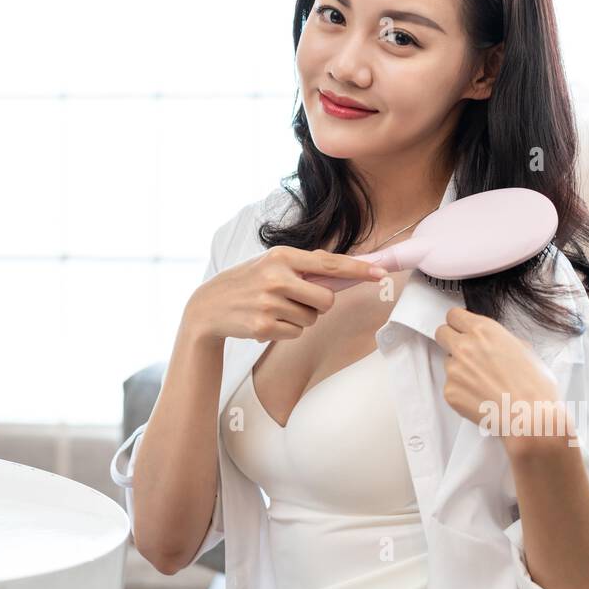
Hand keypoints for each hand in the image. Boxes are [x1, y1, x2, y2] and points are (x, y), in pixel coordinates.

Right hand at [185, 246, 387, 342]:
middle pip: (326, 300)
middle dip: (319, 305)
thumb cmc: (249, 282)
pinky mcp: (263, 326)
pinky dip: (287, 331)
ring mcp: (269, 302)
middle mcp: (276, 276)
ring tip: (275, 309)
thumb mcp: (273, 265)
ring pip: (311, 319)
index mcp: (282, 256)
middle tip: (297, 300)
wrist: (208, 306)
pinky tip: (267, 321)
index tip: (380, 273)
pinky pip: (296, 333)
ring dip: (300, 318)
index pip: (329, 263)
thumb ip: (306, 268)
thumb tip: (349, 273)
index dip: (358, 269)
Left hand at [434, 306, 570, 455]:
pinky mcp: (450, 391)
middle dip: (451, 340)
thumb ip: (500, 341)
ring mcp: (454, 369)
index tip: (461, 329)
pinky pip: (451, 386)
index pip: (454, 315)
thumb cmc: (534, 387)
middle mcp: (465, 346)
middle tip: (465, 353)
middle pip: (441, 333)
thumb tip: (493, 344)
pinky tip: (482, 397)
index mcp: (484, 331)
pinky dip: (462, 391)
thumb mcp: (524, 350)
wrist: (531, 418)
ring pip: (448, 363)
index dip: (459, 323)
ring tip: (484, 383)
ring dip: (460, 369)